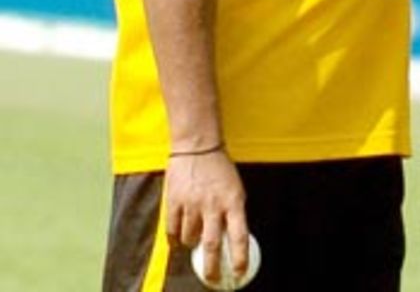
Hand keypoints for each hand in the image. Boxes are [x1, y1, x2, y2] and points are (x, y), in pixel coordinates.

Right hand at [164, 148, 251, 285]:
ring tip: (194, 240)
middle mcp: (213, 204)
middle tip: (212, 279)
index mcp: (234, 200)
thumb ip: (232, 212)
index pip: (239, 235)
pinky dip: (176, 239)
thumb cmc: (220, 169)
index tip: (239, 273)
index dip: (240, 257)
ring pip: (190, 239)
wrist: (197, 147)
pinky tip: (179, 238)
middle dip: (212, 267)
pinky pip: (173, 230)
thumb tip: (231, 240)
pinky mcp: (174, 202)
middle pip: (212, 244)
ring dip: (192, 244)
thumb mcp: (235, 188)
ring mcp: (192, 204)